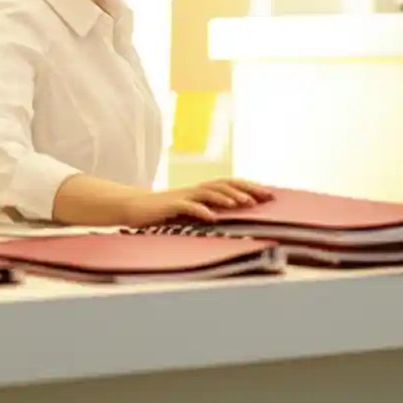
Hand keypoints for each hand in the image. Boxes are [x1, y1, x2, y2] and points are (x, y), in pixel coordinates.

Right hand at [119, 178, 273, 226]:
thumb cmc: (162, 212)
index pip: (230, 183)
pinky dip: (201, 211)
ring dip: (228, 197)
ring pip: (209, 192)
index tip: (270, 195)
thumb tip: (233, 217)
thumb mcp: (188, 211)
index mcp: (200, 190)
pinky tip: (213, 218)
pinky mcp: (170, 206)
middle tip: (265, 197)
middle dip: (245, 190)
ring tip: (245, 204)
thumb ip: (207, 210)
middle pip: (224, 184)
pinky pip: (188, 207)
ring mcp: (182, 196)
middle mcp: (194, 190)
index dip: (250, 186)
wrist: (132, 208)